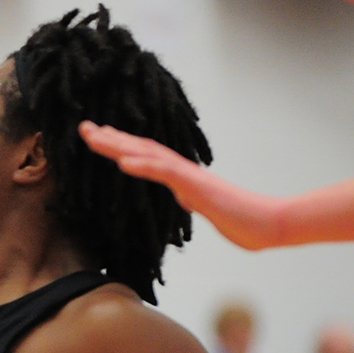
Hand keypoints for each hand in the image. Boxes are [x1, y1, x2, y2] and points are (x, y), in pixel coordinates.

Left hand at [79, 121, 286, 249]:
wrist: (269, 224)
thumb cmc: (242, 219)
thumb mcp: (207, 209)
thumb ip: (192, 199)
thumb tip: (183, 195)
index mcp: (183, 177)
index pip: (147, 156)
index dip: (122, 145)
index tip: (99, 137)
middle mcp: (183, 171)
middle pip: (142, 149)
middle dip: (111, 138)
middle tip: (84, 127)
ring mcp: (190, 177)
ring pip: (149, 155)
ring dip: (120, 145)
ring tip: (94, 137)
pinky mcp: (199, 187)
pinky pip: (168, 173)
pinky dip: (144, 165)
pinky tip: (123, 161)